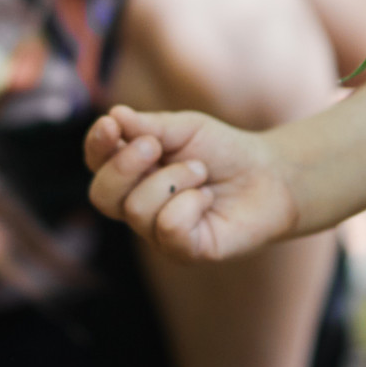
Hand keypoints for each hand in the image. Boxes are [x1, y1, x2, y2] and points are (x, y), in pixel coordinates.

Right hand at [84, 104, 300, 260]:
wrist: (270, 175)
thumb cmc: (224, 151)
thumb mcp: (185, 129)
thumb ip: (149, 126)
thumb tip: (114, 115)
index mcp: (132, 172)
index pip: (96, 163)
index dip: (96, 146)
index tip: (111, 125)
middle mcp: (137, 205)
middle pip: (101, 195)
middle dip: (125, 166)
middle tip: (157, 146)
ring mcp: (157, 232)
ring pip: (137, 210)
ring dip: (174, 179)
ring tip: (200, 173)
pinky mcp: (183, 251)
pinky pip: (168, 227)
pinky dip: (191, 204)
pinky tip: (207, 199)